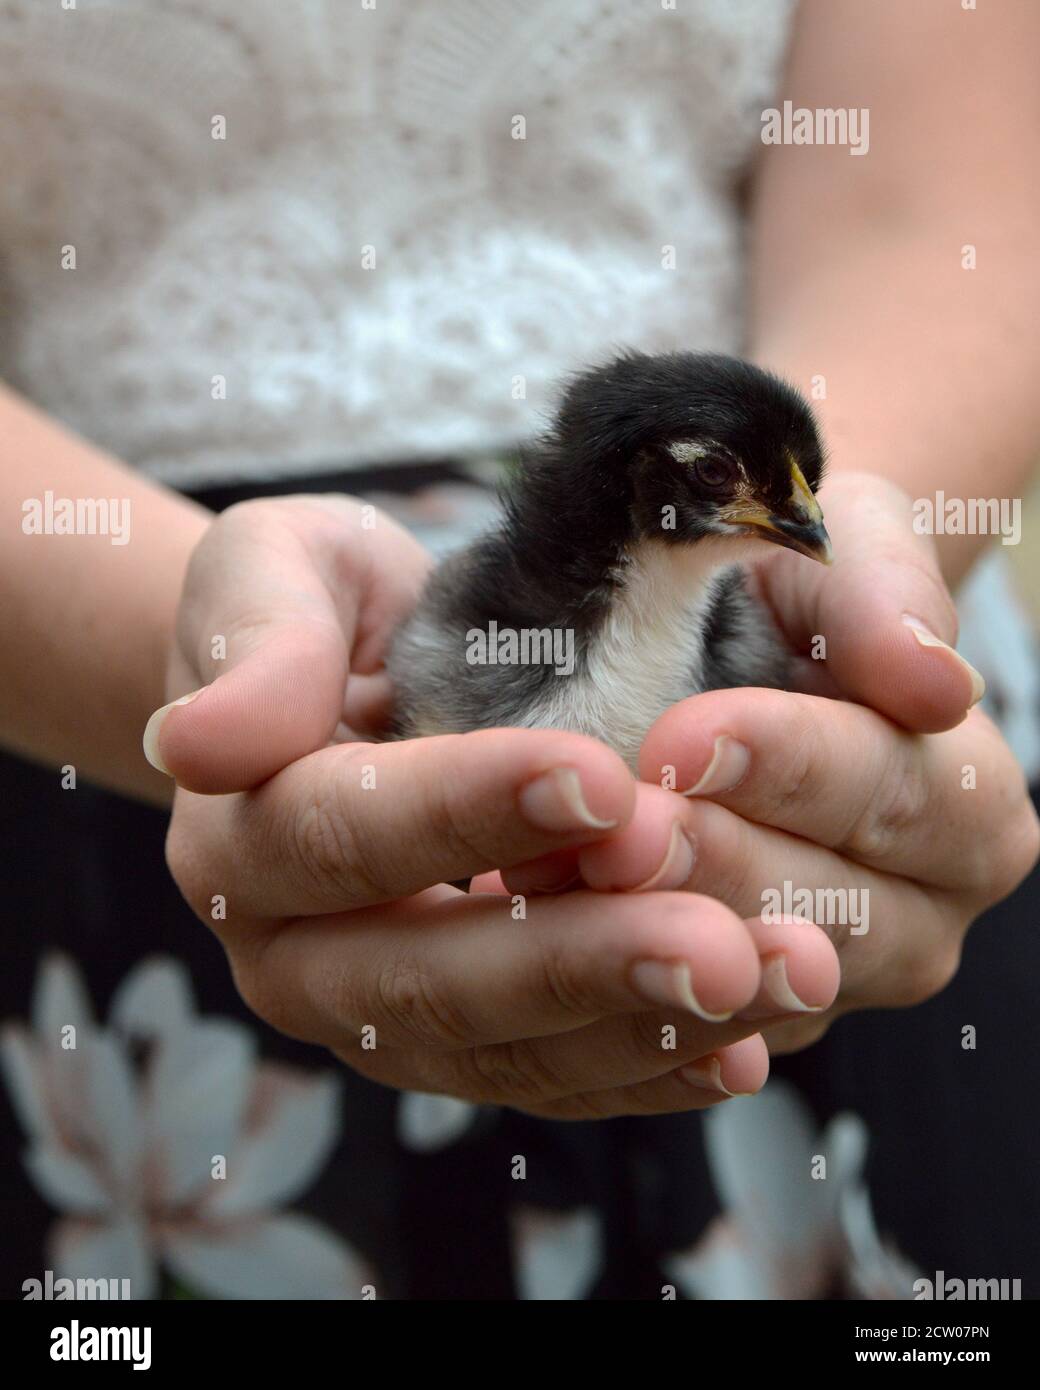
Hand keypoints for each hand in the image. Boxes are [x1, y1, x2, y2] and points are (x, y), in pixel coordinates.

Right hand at [151, 496, 839, 1116]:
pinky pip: (560, 1078)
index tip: (602, 779)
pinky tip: (752, 1046)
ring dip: (654, 1027)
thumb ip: (255, 645)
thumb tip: (196, 737)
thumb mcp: (273, 574)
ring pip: (515, 1052)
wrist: (351, 682)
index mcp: (240, 841)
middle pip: (431, 984)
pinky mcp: (470, 1042)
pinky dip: (656, 1070)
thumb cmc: (317, 607)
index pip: (342, 838)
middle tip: (719, 946)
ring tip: (785, 979)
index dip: (464, 814)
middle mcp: (301, 958)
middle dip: (582, 964)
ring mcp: (388, 1017)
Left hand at [487, 472, 1039, 1053]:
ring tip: (562, 877)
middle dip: (715, 864)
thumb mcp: (839, 549)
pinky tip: (551, 944)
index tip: (684, 736)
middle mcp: (919, 911)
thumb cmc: (789, 585)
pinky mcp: (739, 1014)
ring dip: (656, 934)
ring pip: (755, 983)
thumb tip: (938, 683)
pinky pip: (685, 1029)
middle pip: (831, 909)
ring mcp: (829, 979)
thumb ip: (882, 596)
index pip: (894, 792)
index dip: (790, 765)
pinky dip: (619, 993)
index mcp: (970, 803)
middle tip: (618, 830)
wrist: (717, 640)